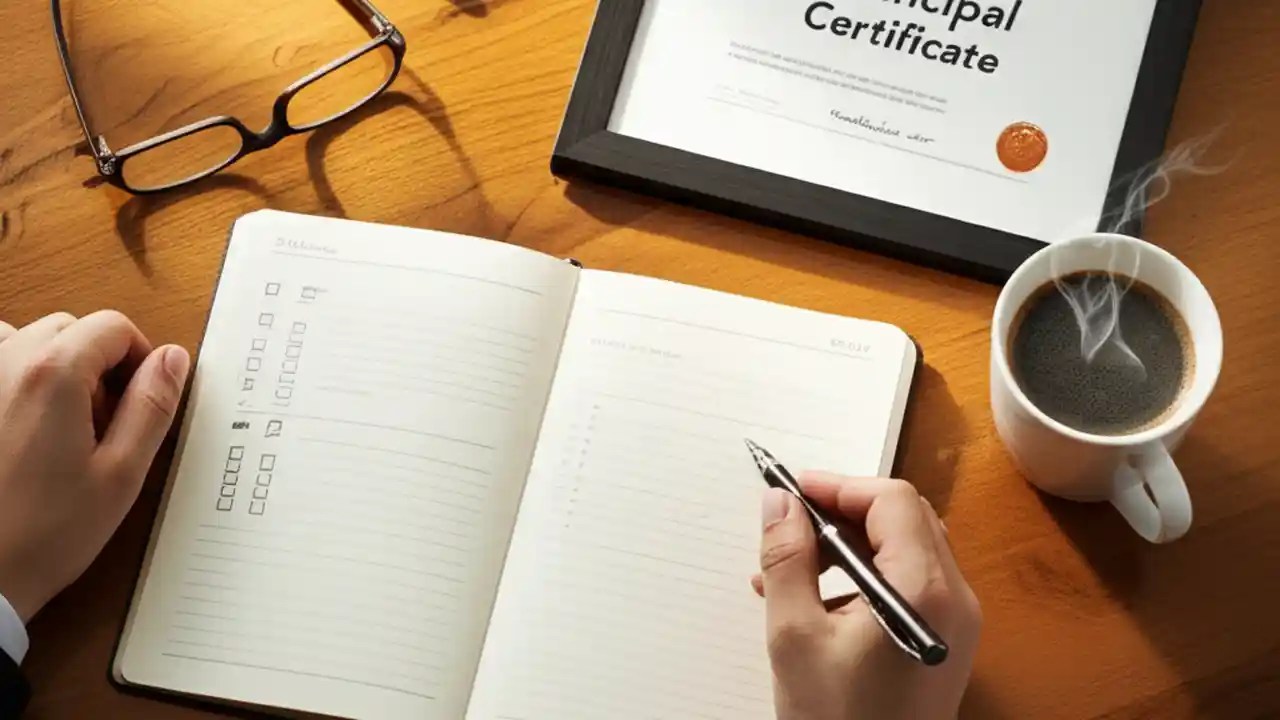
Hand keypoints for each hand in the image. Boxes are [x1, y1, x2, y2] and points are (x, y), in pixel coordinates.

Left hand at [0, 311, 189, 621]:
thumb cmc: (43, 534)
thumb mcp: (121, 474)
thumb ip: (151, 407)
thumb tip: (171, 359)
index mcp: (54, 374)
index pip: (113, 327)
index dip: (140, 358)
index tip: (142, 400)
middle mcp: (5, 363)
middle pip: (70, 328)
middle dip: (97, 363)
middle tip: (102, 423)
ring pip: (24, 339)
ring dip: (52, 365)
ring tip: (58, 423)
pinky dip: (13, 375)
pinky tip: (19, 422)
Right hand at [752, 472, 981, 719]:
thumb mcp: (795, 636)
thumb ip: (786, 560)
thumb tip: (778, 503)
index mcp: (925, 591)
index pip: (891, 501)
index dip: (839, 486)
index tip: (790, 492)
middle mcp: (954, 599)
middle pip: (903, 519)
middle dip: (841, 513)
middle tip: (789, 528)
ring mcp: (955, 623)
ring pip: (905, 549)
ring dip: (848, 546)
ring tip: (789, 571)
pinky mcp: (945, 642)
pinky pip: (908, 584)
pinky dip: (863, 576)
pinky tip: (814, 602)